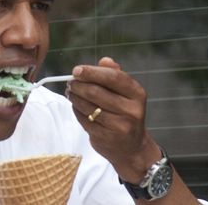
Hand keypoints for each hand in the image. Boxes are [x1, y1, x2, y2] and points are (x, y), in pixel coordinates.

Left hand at [66, 57, 160, 180]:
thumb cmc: (126, 114)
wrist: (132, 148)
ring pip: (88, 106)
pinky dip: (76, 111)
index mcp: (137, 94)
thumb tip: (104, 60)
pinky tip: (76, 106)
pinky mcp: (106, 137)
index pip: (113, 77)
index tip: (77, 70)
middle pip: (97, 92)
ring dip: (74, 97)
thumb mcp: (127, 93)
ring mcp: (119, 125)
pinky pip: (85, 120)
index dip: (92, 72)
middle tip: (70, 82)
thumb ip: (115, 74)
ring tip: (70, 92)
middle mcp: (131, 109)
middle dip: (79, 85)